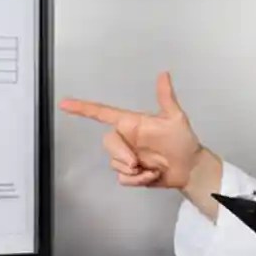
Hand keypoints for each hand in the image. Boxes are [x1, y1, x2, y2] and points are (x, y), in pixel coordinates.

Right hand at [59, 71, 203, 188]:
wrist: (189, 169)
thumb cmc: (184, 142)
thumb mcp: (175, 118)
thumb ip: (166, 97)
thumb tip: (164, 75)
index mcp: (132, 123)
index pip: (103, 113)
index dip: (83, 109)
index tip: (65, 104)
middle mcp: (127, 138)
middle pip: (107, 143)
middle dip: (121, 155)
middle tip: (138, 162)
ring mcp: (127, 156)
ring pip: (114, 163)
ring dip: (134, 171)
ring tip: (152, 168)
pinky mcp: (130, 172)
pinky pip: (122, 178)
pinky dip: (137, 180)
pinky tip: (151, 175)